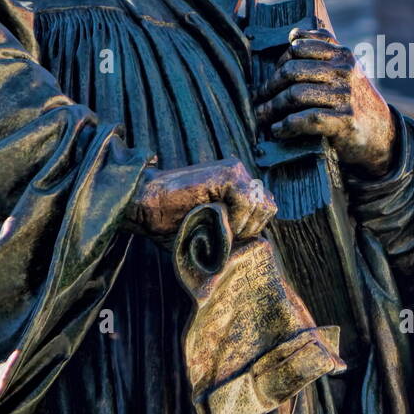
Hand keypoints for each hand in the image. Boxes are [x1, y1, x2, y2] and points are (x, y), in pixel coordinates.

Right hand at [123, 157, 275, 240]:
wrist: (145, 206)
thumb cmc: (171, 223)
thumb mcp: (210, 229)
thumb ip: (235, 229)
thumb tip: (260, 242)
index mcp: (237, 187)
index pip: (265, 209)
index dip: (251, 229)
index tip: (230, 238)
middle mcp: (240, 175)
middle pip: (268, 206)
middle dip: (251, 227)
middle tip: (226, 234)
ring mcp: (235, 171)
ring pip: (262, 203)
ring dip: (244, 223)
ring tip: (221, 228)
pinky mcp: (228, 172)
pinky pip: (249, 200)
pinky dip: (237, 216)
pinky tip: (218, 220)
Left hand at [253, 27, 396, 179]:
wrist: (381, 133)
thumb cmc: (354, 99)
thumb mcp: (346, 69)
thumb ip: (324, 49)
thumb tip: (293, 33)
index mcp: (342, 54)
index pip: (298, 47)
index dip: (279, 62)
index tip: (272, 78)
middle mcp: (345, 71)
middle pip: (292, 71)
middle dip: (270, 86)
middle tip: (260, 99)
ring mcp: (345, 95)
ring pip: (295, 95)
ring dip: (272, 108)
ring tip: (262, 117)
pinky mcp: (344, 121)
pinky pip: (306, 119)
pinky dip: (286, 126)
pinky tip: (278, 130)